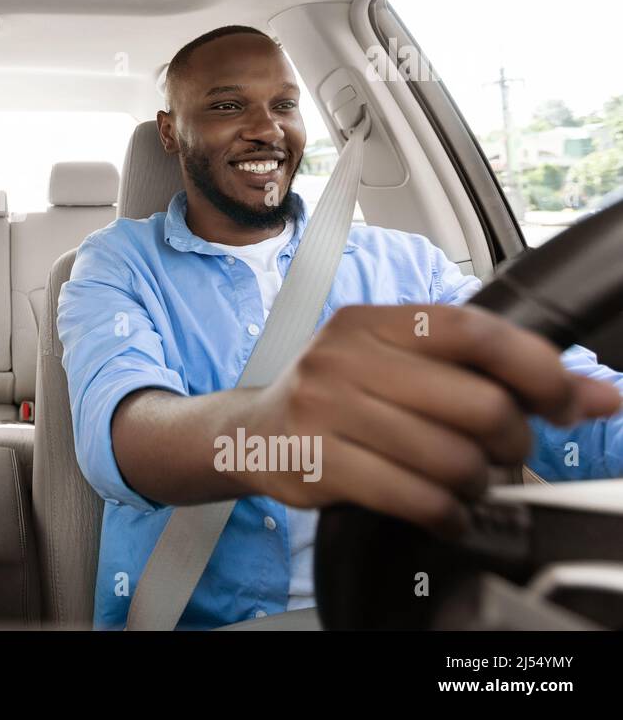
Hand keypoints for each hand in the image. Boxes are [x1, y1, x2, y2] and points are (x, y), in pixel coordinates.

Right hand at [247, 304, 620, 536]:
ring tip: (465, 484)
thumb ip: (489, 371)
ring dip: (478, 485)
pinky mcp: (318, 463)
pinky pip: (416, 498)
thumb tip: (595, 394)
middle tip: (503, 453)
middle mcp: (344, 356)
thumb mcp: (397, 364)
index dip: (536, 367)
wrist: (250, 431)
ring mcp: (326, 408)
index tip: (568, 401)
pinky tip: (444, 513)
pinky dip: (448, 516)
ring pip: (452, 459)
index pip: (472, 330)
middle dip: (512, 441)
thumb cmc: (335, 396)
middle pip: (477, 403)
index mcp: (370, 322)